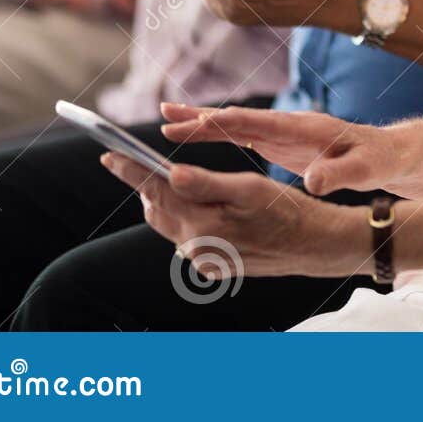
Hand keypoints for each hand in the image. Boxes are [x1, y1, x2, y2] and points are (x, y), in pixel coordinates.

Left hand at [100, 153, 369, 278]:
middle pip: (158, 210)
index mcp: (203, 226)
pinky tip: (196, 206)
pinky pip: (188, 239)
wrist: (314, 245)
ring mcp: (204, 261)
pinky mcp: (213, 266)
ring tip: (163, 179)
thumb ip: (206, 184)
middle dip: (146, 185)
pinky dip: (184, 219)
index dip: (131, 171)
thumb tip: (171, 174)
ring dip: (165, 201)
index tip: (109, 155)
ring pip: (170, 225)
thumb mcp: (250, 188)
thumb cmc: (286, 210)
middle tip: (130, 161)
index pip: (157, 192)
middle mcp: (196, 248)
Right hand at [161, 103, 407, 194]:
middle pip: (238, 118)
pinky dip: (217, 132)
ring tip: (168, 118)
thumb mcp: (365, 169)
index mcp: (304, 129)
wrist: (390, 154)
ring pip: (235, 125)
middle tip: (164, 114)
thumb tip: (315, 182)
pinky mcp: (281, 140)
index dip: (222, 123)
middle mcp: (289, 124)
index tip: (191, 124)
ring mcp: (283, 131)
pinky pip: (242, 134)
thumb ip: (340, 174)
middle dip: (201, 117)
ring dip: (202, 121)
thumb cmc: (378, 161)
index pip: (257, 123)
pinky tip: (196, 132)